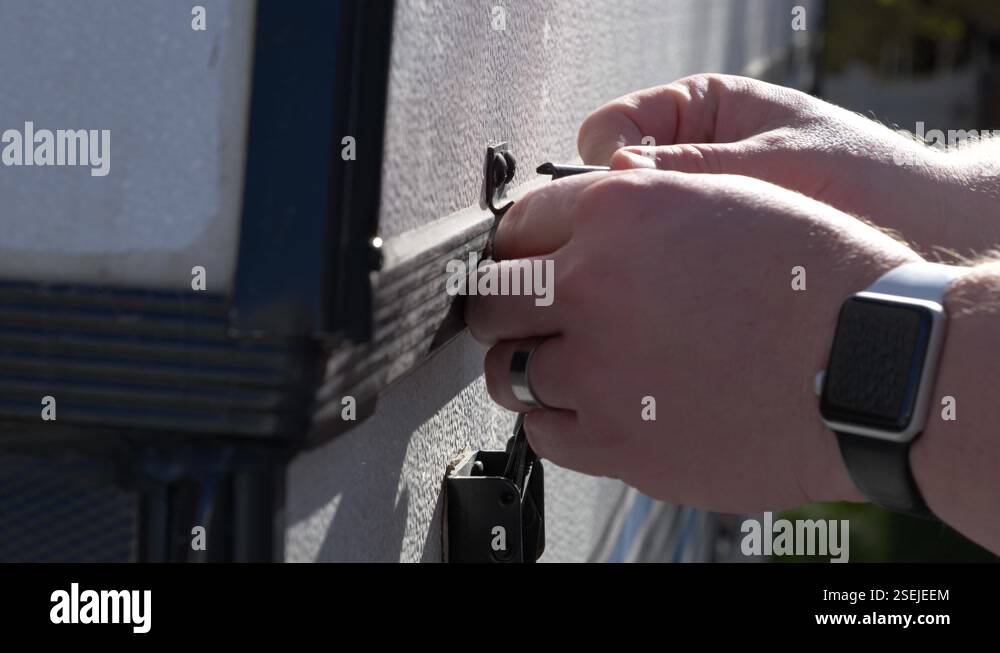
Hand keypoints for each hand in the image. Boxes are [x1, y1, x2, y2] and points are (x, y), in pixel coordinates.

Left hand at [465, 169, 918, 512]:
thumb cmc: (815, 279)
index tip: (519, 264)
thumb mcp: (724, 199)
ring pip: (509, 372)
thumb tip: (579, 225)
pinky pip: (544, 433)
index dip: (516, 247)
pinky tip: (591, 408)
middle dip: (504, 307)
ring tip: (567, 366)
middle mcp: (593, 287)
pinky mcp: (619, 443)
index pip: (515, 226)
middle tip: (527, 317)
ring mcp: (599, 372)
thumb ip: (636, 206)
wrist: (872, 365)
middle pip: (492, 301)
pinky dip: (557, 420)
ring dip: (529, 367)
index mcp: (618, 212)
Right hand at [578, 74, 999, 256]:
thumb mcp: (776, 158)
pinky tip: (667, 299)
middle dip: (603, 217)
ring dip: (626, 254)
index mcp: (697, 111)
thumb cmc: (864, 175)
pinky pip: (654, 267)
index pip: (613, 129)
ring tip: (647, 277)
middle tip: (611, 245)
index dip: (600, 162)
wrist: (921, 230)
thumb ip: (697, 165)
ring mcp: (689, 214)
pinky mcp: (700, 260)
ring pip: (624, 233)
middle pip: (606, 187)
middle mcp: (685, 161)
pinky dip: (651, 283)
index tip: (608, 193)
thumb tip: (617, 174)